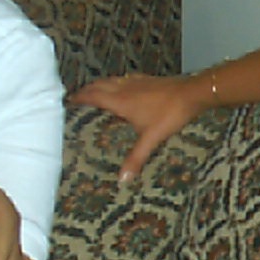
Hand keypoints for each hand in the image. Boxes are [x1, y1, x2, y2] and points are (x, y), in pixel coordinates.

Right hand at [69, 72, 211, 180]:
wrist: (192, 93)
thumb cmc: (170, 114)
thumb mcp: (151, 139)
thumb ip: (136, 158)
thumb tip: (122, 179)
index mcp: (120, 100)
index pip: (93, 95)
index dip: (79, 98)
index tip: (67, 101)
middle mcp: (125, 87)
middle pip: (99, 85)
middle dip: (86, 90)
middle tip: (77, 98)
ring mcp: (137, 81)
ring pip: (112, 80)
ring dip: (100, 85)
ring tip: (94, 93)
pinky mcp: (148, 79)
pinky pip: (125, 79)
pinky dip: (117, 82)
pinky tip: (123, 88)